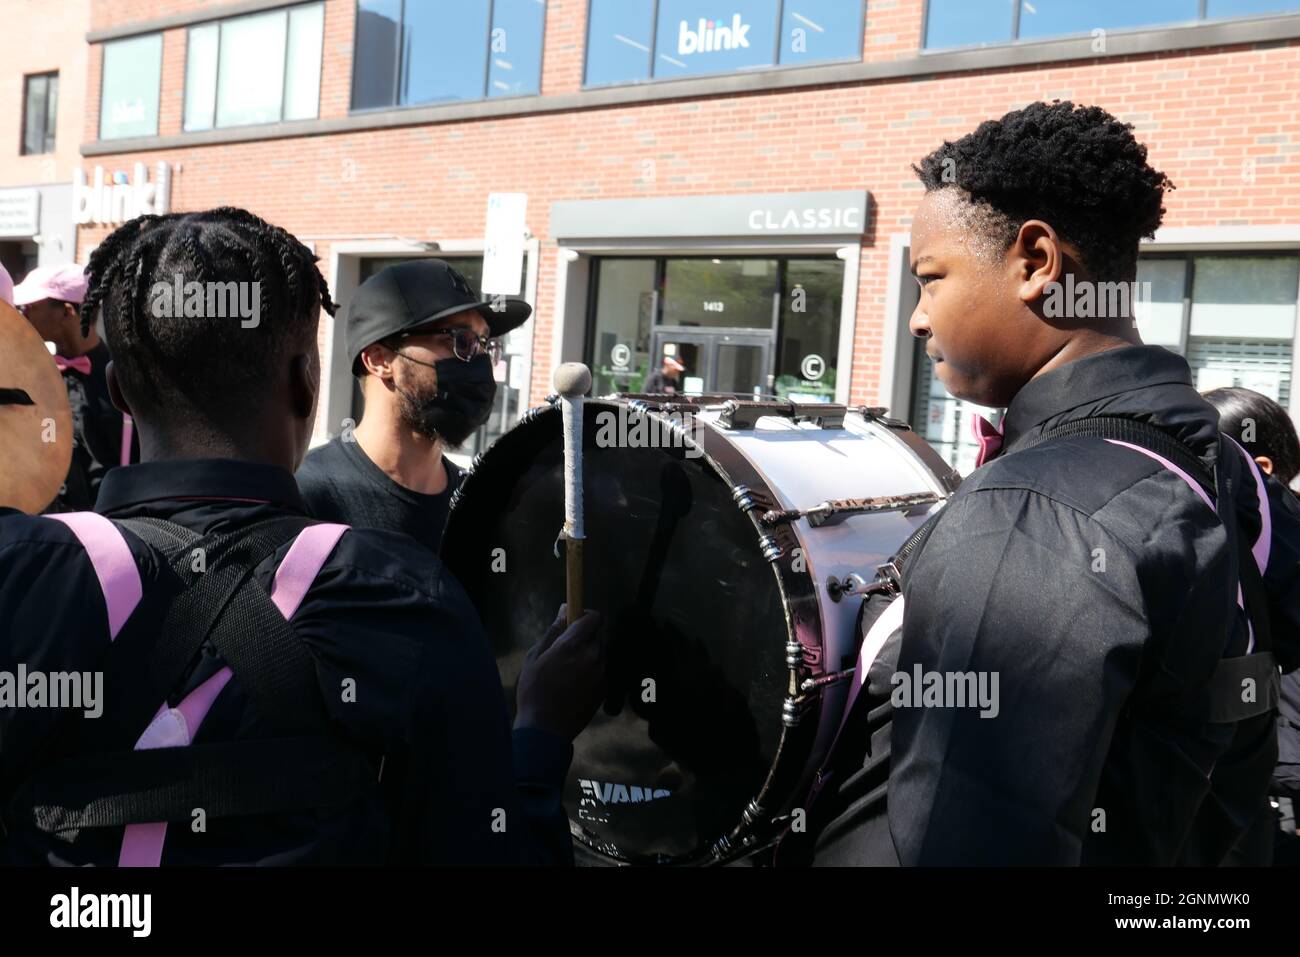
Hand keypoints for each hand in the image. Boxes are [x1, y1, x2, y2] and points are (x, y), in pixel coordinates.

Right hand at [515, 604, 606, 740]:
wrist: (546, 729)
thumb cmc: (534, 690)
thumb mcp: (535, 656)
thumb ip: (553, 631)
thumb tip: (564, 610)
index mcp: (573, 645)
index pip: (594, 617)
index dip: (585, 615)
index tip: (574, 619)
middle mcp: (593, 656)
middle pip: (599, 633)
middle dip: (586, 634)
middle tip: (567, 647)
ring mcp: (602, 673)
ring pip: (601, 651)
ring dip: (590, 652)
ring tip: (569, 669)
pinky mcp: (605, 688)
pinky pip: (602, 669)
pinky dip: (593, 669)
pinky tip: (575, 683)